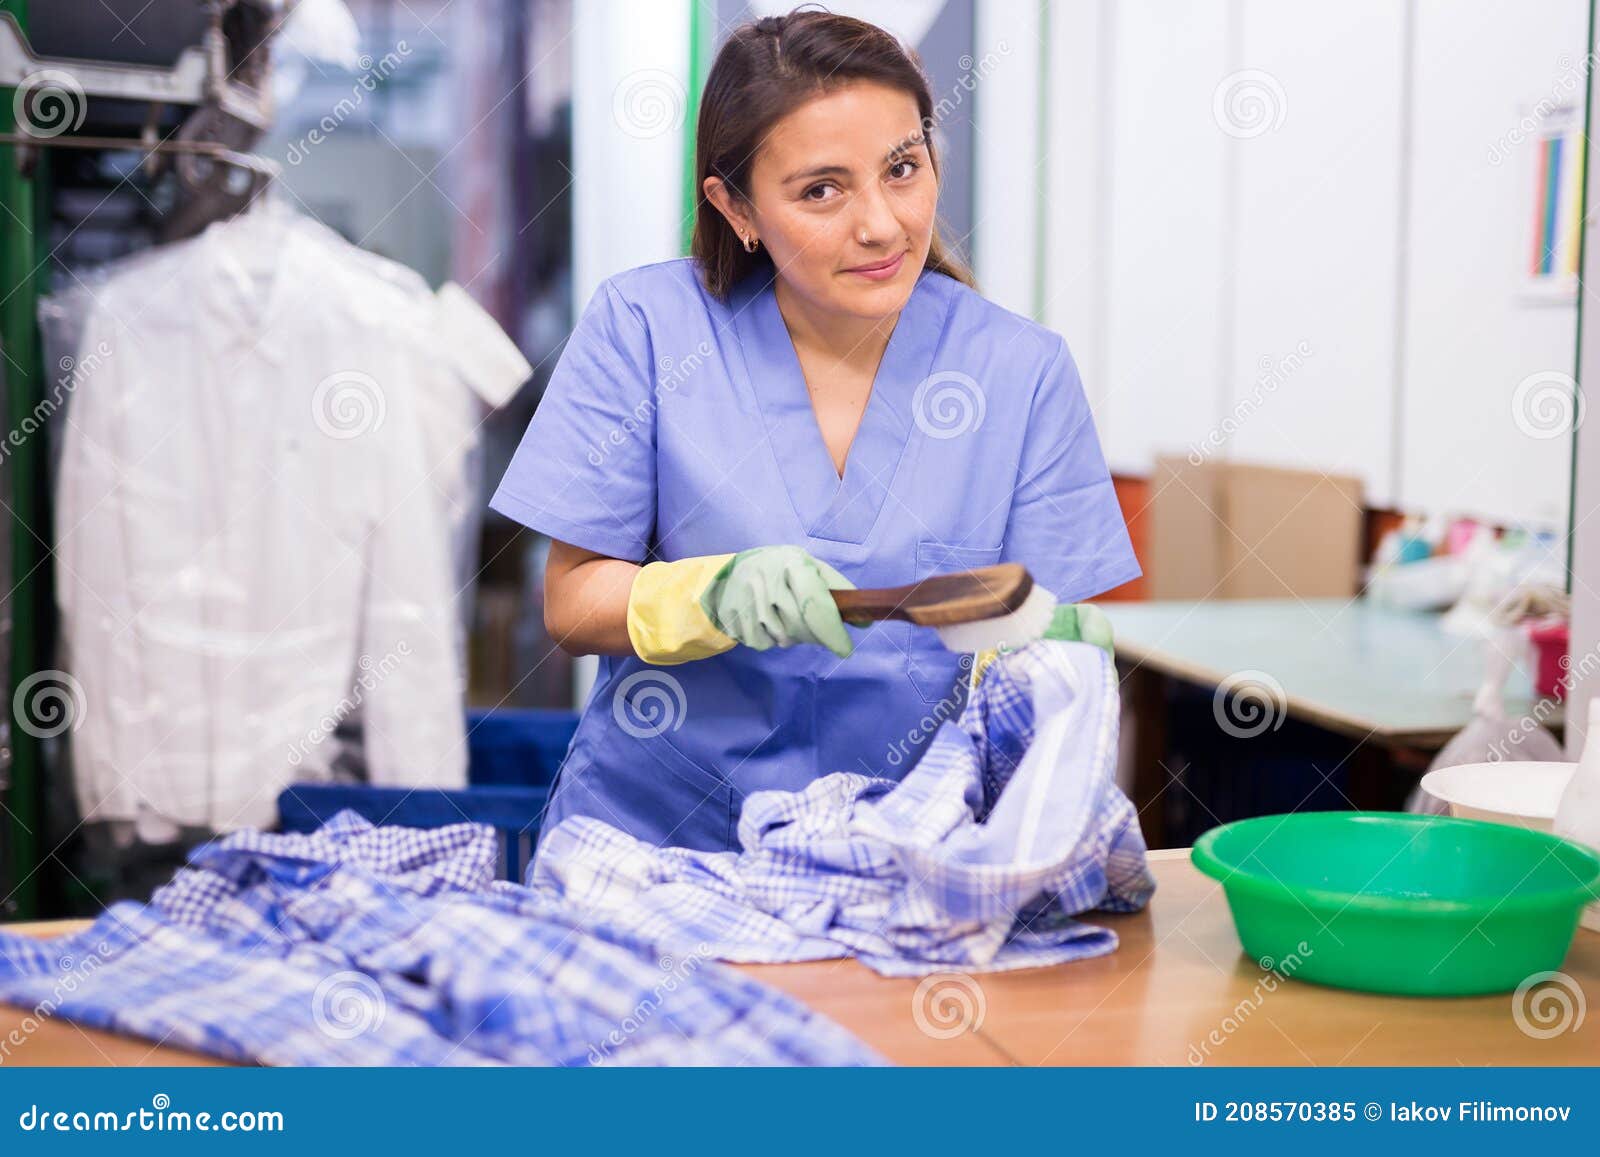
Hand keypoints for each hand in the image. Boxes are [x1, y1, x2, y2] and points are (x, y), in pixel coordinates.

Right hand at [700, 545, 856, 657]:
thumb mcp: (810, 567)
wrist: (731, 573)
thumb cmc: (782, 572)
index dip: (831, 630)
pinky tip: (767, 623)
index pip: (814, 602)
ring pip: (781, 638)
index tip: (845, 650)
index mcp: (791, 562)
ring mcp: (745, 598)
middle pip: (800, 625)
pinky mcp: (731, 616)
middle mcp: (766, 578)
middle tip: (820, 635)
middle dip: (816, 637)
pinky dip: (771, 640)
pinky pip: (762, 643)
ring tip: (786, 617)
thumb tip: (864, 620)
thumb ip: (838, 590)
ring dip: (792, 637)